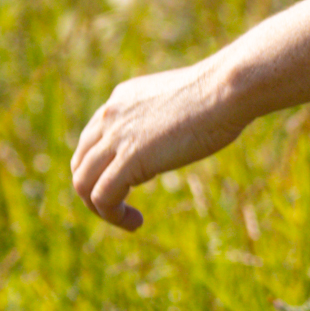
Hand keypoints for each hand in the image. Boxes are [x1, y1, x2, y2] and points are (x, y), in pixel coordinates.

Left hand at [69, 59, 247, 231]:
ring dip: (100, 209)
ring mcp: (116, 137)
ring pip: (83, 183)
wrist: (228, 88)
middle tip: (121, 206)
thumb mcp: (181, 102)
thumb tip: (175, 133)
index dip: (102, 167)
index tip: (127, 183)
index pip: (92, 139)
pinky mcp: (129, 159)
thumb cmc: (223, 92)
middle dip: (94, 191)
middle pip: (81, 163)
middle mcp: (111, 115)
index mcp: (123, 98)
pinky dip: (113, 215)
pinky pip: (102, 197)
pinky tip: (136, 222)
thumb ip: (165, 117)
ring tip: (129, 220)